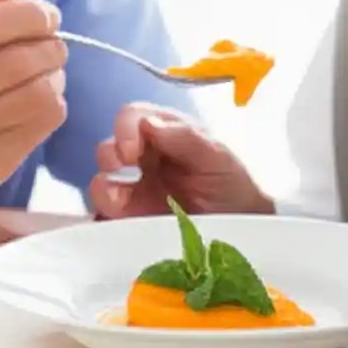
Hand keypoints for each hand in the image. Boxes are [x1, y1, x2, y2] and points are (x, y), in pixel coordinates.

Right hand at [0, 0, 67, 197]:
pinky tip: (43, 102)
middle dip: (50, 47)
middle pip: (20, 60)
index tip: (48, 16)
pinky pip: (43, 123)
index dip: (32, 15)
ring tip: (49, 75)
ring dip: (55, 77)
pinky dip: (54, 104)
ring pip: (38, 93)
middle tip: (55, 47)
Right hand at [88, 102, 273, 217]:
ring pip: (101, 184)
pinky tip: (120, 226)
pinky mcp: (130, 224)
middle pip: (108, 149)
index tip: (131, 151)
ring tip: (124, 206)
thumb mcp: (219, 158)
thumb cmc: (233, 185)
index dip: (125, 129)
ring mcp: (134, 193)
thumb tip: (148, 124)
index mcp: (163, 134)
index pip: (131, 118)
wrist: (246, 229)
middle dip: (111, 157)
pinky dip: (105, 221)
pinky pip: (105, 219)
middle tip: (125, 171)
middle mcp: (143, 159)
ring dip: (106, 191)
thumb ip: (187, 138)